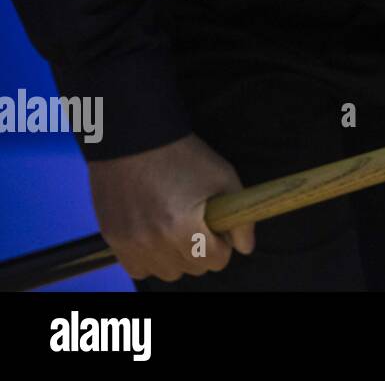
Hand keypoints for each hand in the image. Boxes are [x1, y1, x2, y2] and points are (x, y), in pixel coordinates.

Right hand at [88, 133, 254, 281]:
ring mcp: (129, 242)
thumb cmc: (183, 154)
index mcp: (182, 226)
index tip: (219, 226)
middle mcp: (152, 241)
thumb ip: (241, 218)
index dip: (224, 243)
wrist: (134, 137)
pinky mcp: (112, 238)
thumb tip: (246, 248)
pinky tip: (157, 236)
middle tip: (200, 223)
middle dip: (203, 250)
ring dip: (178, 258)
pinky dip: (151, 259)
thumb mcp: (223, 177)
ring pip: (166, 272)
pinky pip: (137, 268)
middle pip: (193, 269)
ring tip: (178, 228)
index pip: (216, 261)